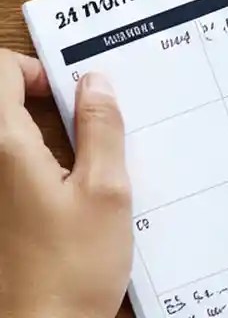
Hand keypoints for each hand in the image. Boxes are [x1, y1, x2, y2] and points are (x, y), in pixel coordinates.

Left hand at [0, 50, 131, 317]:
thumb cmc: (72, 269)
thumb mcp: (106, 191)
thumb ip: (101, 129)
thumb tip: (95, 84)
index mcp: (4, 147)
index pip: (0, 72)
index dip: (35, 70)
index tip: (68, 95)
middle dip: (36, 101)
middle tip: (78, 125)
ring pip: (4, 138)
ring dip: (33, 135)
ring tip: (77, 164)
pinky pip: (6, 171)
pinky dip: (28, 166)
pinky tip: (61, 195)